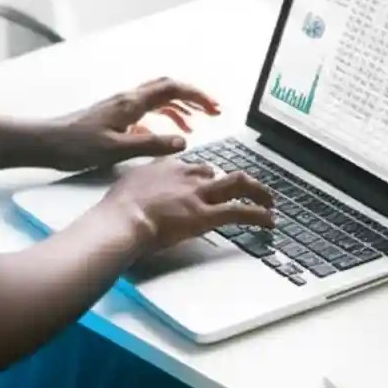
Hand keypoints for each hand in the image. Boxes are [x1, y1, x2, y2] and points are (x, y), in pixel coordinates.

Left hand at [45, 77, 220, 171]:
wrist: (45, 142)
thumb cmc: (75, 145)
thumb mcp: (116, 149)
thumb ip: (151, 144)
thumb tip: (183, 141)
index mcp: (131, 103)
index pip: (173, 89)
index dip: (198, 96)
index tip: (215, 108)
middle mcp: (128, 99)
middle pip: (168, 88)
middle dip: (193, 98)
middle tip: (212, 112)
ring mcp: (121, 106)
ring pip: (158, 99)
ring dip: (179, 109)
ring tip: (193, 126)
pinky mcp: (114, 116)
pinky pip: (146, 111)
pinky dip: (162, 119)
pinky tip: (163, 136)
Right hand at [105, 159, 275, 249]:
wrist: (122, 220)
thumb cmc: (118, 209)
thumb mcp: (128, 184)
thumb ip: (140, 183)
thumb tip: (139, 190)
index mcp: (168, 166)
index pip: (195, 167)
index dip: (206, 176)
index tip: (212, 182)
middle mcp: (187, 175)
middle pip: (220, 171)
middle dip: (238, 179)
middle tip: (250, 188)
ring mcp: (198, 194)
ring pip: (237, 184)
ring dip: (257, 192)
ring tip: (269, 200)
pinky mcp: (206, 214)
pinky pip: (239, 212)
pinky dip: (258, 215)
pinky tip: (269, 221)